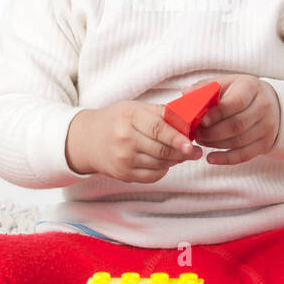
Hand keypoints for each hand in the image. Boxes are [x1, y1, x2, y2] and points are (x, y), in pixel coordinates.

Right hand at [65, 102, 201, 183]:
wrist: (87, 139)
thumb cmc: (116, 120)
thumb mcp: (135, 107)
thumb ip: (160, 112)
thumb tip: (188, 119)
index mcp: (129, 117)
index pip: (158, 129)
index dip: (177, 138)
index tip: (192, 144)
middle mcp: (124, 139)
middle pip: (161, 150)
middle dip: (182, 152)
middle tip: (195, 152)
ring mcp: (123, 159)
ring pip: (159, 164)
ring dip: (174, 161)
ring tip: (181, 154)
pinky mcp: (123, 174)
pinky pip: (152, 176)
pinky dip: (162, 170)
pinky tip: (164, 162)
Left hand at [193, 75, 281, 164]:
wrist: (268, 103)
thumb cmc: (238, 92)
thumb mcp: (225, 83)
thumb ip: (205, 88)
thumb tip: (186, 94)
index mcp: (251, 87)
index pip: (235, 102)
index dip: (217, 114)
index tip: (201, 120)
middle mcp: (263, 107)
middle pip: (237, 125)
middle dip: (212, 132)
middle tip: (196, 134)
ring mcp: (267, 126)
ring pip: (239, 141)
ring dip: (215, 144)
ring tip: (201, 141)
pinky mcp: (265, 143)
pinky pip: (244, 155)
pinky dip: (225, 159)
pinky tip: (210, 158)